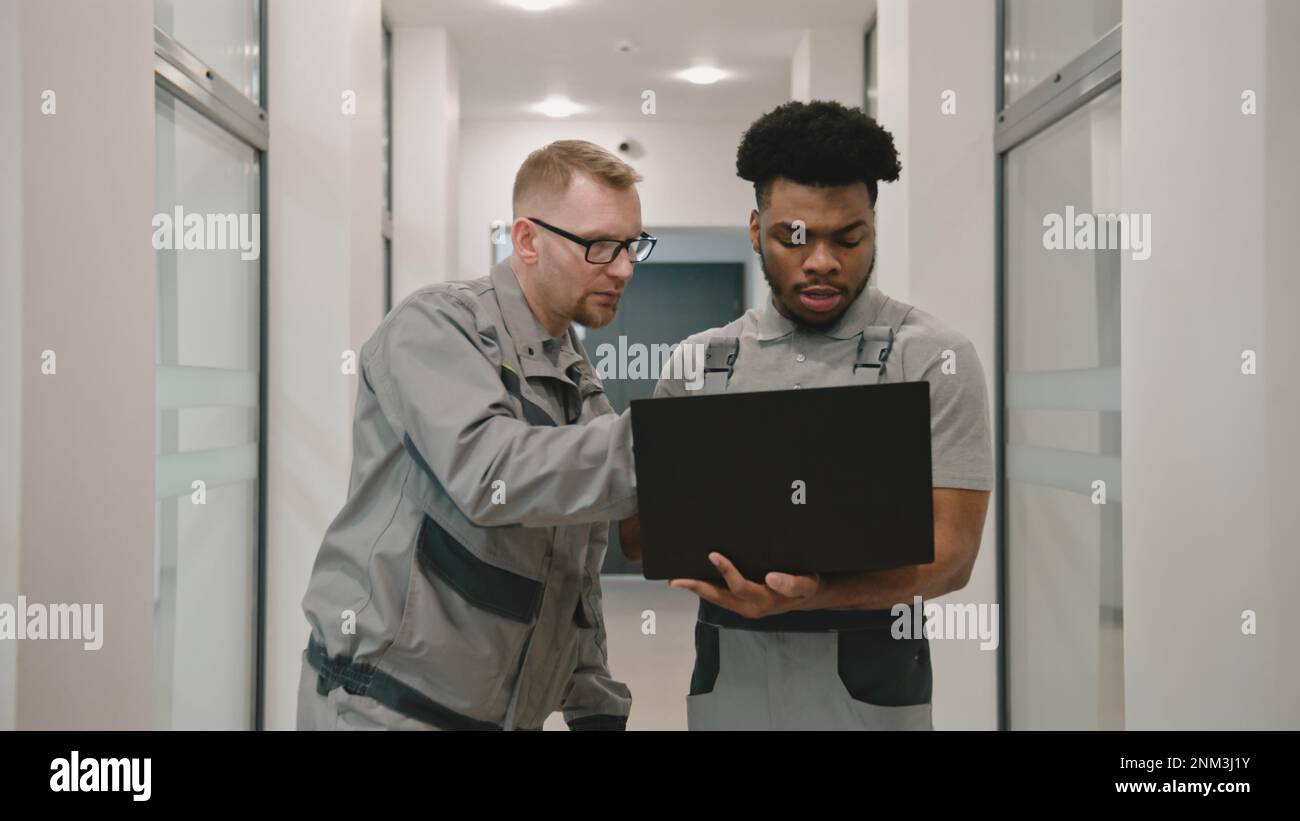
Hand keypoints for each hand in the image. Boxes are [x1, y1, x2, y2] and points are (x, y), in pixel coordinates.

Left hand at [669, 552, 820, 618]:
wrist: (808, 596)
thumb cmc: (806, 585)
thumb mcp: (806, 583)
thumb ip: (791, 583)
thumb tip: (771, 578)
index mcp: (766, 600)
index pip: (740, 587)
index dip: (727, 572)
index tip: (713, 555)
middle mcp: (752, 608)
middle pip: (719, 597)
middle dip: (697, 587)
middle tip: (677, 579)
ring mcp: (746, 608)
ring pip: (717, 599)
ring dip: (697, 590)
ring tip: (677, 581)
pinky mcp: (743, 605)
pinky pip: (721, 598)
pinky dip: (707, 590)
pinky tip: (695, 582)